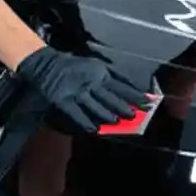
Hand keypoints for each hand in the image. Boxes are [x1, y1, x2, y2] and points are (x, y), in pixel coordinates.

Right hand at [15, 46, 150, 131]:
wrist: (46, 64)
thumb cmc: (77, 68)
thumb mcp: (98, 67)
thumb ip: (115, 77)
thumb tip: (135, 89)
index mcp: (101, 74)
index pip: (121, 87)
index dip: (135, 96)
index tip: (148, 103)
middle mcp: (91, 83)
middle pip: (110, 97)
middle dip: (123, 107)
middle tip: (135, 116)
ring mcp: (77, 92)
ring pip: (95, 106)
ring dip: (106, 115)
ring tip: (116, 122)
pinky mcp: (63, 101)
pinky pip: (76, 113)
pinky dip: (85, 122)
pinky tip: (94, 130)